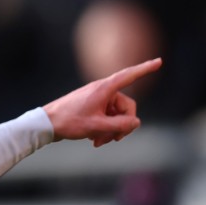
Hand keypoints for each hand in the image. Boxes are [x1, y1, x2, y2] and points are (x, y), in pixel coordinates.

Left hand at [42, 58, 160, 146]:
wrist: (46, 124)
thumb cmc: (69, 122)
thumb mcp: (97, 126)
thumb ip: (120, 125)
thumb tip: (136, 123)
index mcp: (104, 88)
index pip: (129, 76)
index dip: (145, 69)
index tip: (160, 61)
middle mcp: (102, 90)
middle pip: (126, 106)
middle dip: (122, 125)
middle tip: (113, 140)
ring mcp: (96, 98)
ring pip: (115, 115)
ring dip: (111, 130)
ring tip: (98, 142)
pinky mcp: (91, 106)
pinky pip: (106, 117)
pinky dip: (103, 128)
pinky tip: (94, 140)